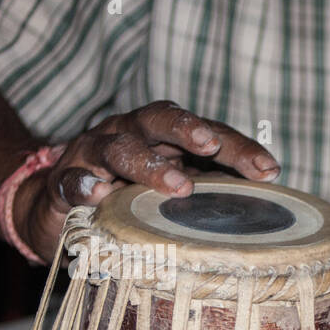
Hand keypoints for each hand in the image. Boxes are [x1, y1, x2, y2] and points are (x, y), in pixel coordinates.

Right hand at [13, 100, 278, 256]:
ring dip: (150, 165)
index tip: (270, 170)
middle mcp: (132, 133)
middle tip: (211, 145)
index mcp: (166, 136)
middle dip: (189, 129)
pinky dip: (84, 186)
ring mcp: (95, 154)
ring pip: (120, 148)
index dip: (239, 148)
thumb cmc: (132, 196)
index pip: (208, 133)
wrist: (60, 204)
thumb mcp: (176, 192)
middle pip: (161, 119)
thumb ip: (212, 193)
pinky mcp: (65, 181)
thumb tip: (269, 211)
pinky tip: (98, 195)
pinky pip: (72, 181)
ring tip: (178, 186)